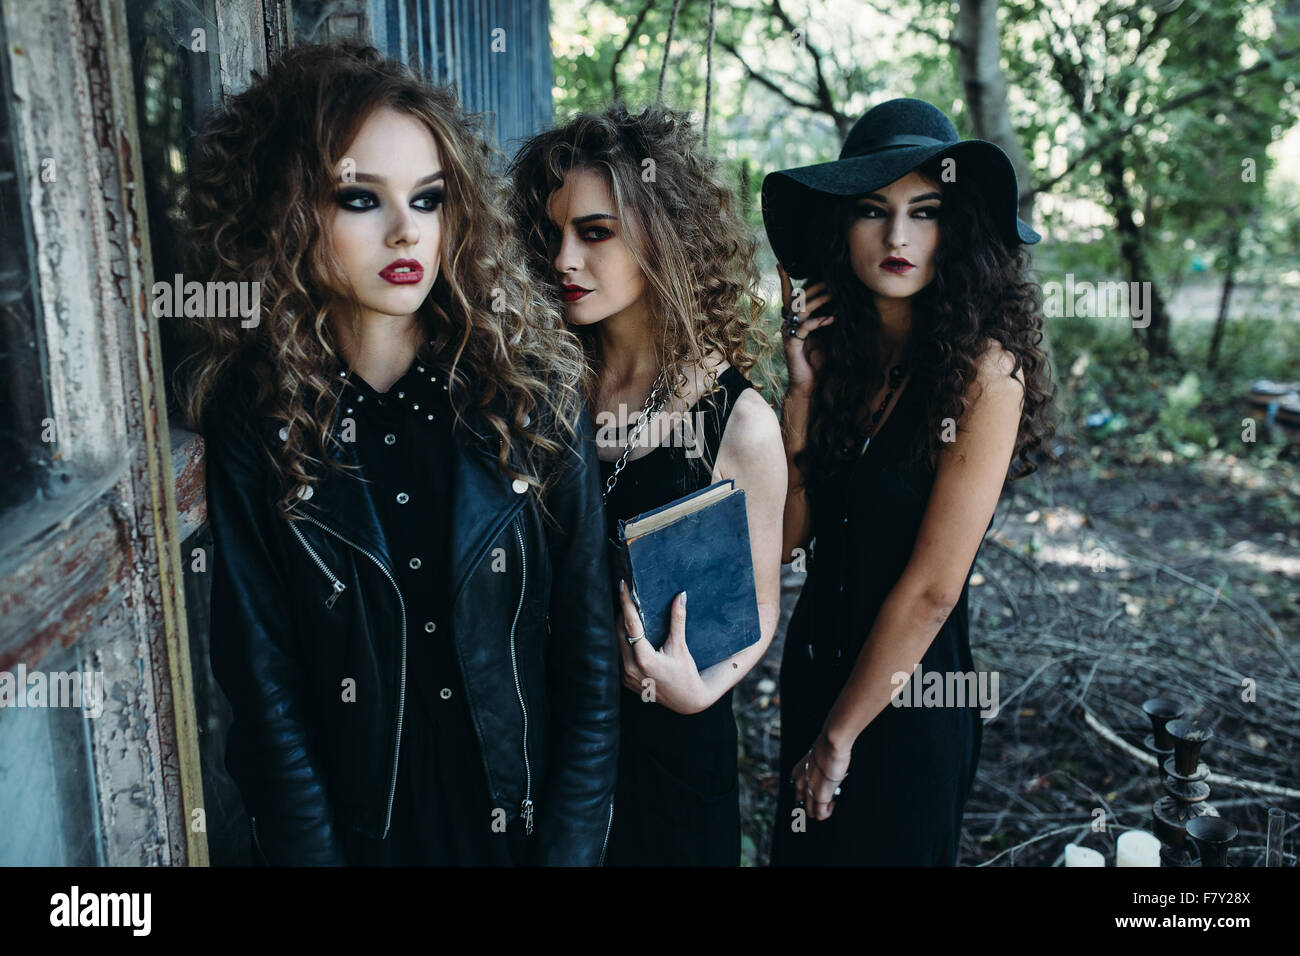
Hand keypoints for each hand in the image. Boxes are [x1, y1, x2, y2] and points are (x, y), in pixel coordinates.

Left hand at [616, 580, 710, 714]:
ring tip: (628, 612)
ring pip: (617, 644)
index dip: (626, 603)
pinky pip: (619, 656)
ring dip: (622, 628)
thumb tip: (681, 596)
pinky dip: (624, 642)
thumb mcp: (681, 646)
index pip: (631, 624)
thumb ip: (678, 620)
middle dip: (622, 613)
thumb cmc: (685, 673)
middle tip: (627, 595)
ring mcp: (626, 676)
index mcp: (644, 659)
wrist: (686, 701)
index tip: (622, 586)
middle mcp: (631, 668)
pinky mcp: (625, 680)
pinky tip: (630, 633)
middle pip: (619, 632)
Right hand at [778, 262, 835, 394]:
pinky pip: (806, 327)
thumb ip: (824, 321)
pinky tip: (832, 318)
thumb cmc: (816, 362)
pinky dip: (820, 321)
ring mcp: (788, 334)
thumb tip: (838, 304)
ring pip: (801, 310)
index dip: (783, 280)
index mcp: (793, 321)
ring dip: (818, 301)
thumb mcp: (824, 337)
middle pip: (797, 299)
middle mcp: (787, 325)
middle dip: (813, 288)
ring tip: (834, 295)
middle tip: (829, 281)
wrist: (807, 385)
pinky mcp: (793, 344)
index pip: (789, 297)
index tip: (780, 264)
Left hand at [790, 730, 851, 821]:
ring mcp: (808, 791)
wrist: (831, 743)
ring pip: (810, 812)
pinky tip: (832, 805)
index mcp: (797, 773)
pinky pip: (820, 814)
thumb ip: (816, 770)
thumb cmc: (827, 747)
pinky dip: (827, 813)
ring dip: (821, 811)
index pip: (798, 793)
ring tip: (830, 802)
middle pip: (802, 805)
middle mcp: (799, 783)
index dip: (811, 795)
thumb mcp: (816, 760)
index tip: (822, 790)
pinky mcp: (820, 796)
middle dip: (815, 805)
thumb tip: (824, 778)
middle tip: (827, 799)